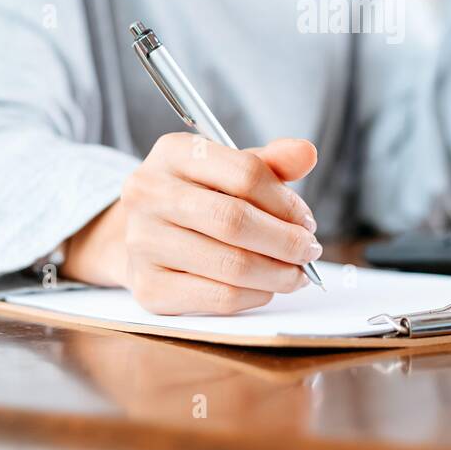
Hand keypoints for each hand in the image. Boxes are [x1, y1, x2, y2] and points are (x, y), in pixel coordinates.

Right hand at [60, 133, 321, 314]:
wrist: (141, 235)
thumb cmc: (198, 197)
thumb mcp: (229, 169)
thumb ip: (270, 162)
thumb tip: (306, 153)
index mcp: (173, 152)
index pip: (244, 173)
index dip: (286, 202)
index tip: (306, 221)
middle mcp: (148, 193)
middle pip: (234, 221)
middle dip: (286, 241)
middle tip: (309, 251)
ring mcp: (142, 242)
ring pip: (231, 265)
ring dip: (277, 273)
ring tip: (295, 273)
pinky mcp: (147, 287)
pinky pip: (218, 297)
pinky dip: (254, 295)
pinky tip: (266, 287)